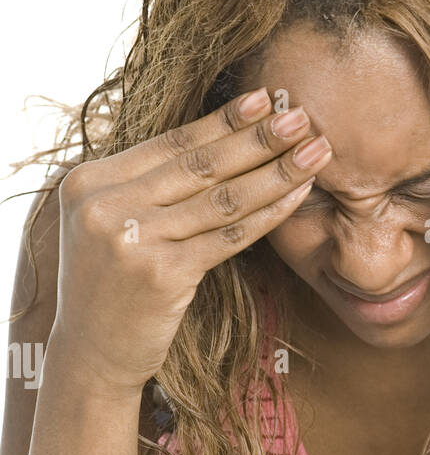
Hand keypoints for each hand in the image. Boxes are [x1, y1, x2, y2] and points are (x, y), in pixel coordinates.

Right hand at [50, 89, 332, 393]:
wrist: (92, 355)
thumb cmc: (111, 289)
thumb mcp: (110, 225)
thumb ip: (143, 186)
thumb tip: (211, 141)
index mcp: (88, 182)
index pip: (169, 145)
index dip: (222, 120)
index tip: (265, 100)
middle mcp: (104, 205)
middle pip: (199, 165)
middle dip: (258, 138)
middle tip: (302, 116)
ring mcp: (132, 239)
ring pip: (221, 198)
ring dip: (276, 171)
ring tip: (315, 150)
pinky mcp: (162, 275)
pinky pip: (229, 236)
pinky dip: (269, 213)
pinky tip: (298, 195)